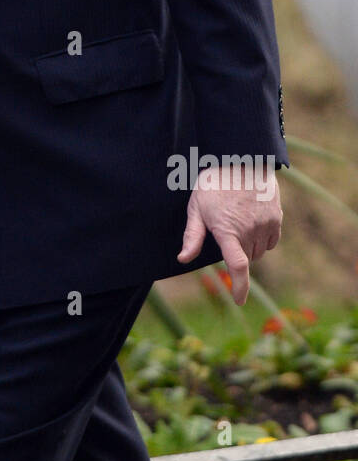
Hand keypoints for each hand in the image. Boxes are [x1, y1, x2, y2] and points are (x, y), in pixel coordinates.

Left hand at [177, 164, 281, 305]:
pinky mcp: (277, 219)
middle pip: (246, 259)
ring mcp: (266, 224)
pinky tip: (252, 221)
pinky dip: (263, 238)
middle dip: (237, 252)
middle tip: (225, 230)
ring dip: (250, 246)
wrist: (241, 159)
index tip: (239, 301)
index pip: (238, 265)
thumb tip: (183, 259)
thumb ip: (192, 236)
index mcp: (228, 230)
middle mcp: (250, 230)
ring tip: (238, 221)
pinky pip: (271, 241)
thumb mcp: (196, 207)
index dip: (240, 286)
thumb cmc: (213, 183)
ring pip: (259, 251)